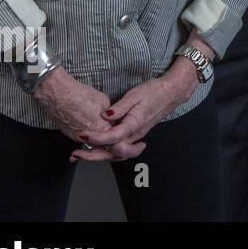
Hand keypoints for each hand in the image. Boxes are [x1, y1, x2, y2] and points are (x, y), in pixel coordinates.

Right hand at [32, 67, 113, 147]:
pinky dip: (89, 137)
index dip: (121, 139)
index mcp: (101, 128)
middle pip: (104, 146)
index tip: (124, 135)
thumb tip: (113, 120)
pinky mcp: (69, 135)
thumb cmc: (79, 95)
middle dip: (111, 142)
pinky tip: (91, 129)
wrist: (58, 94)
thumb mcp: (104, 102)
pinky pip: (82, 140)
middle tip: (116, 136)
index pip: (116, 141)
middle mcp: (89, 137)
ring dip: (100, 140)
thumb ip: (111, 115)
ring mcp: (77, 137)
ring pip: (93, 144)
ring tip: (104, 131)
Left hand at [73, 60, 197, 162]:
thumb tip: (105, 115)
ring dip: (98, 157)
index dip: (96, 138)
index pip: (113, 137)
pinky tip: (96, 150)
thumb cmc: (154, 92)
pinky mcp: (135, 135)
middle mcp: (135, 134)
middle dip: (93, 156)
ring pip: (116, 154)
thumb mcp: (135, 94)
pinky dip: (106, 152)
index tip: (82, 135)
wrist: (171, 93)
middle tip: (76, 155)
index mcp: (135, 124)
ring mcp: (136, 136)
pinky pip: (119, 149)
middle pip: (113, 152)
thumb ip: (120, 107)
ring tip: (80, 155)